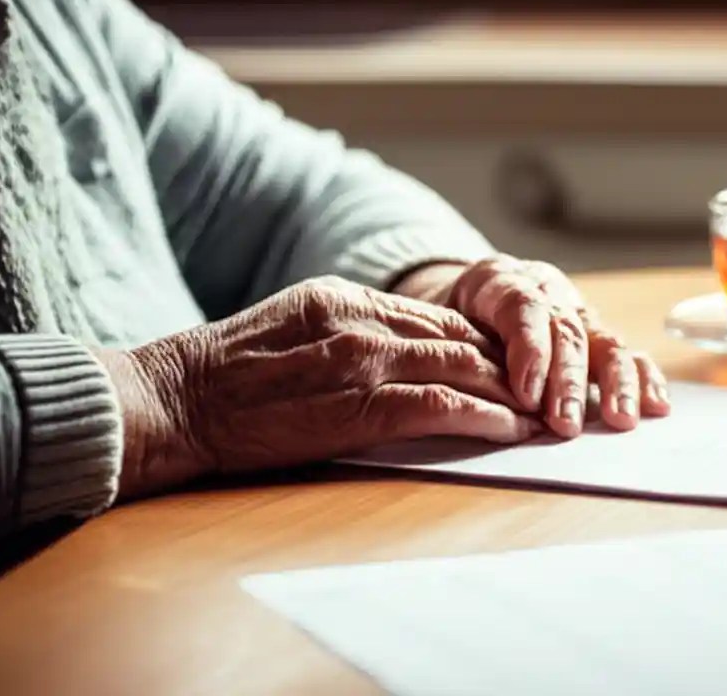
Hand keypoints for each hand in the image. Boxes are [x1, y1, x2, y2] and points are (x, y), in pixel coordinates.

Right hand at [98, 276, 539, 499]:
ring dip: (511, 394)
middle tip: (550, 389)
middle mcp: (363, 319)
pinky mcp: (358, 406)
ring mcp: (363, 360)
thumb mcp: (294, 325)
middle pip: (462, 339)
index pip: (439, 316)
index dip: (487, 342)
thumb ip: (352, 328)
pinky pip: (438, 407)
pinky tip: (510, 430)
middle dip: (514, 367)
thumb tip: (406, 345)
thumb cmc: (228, 372)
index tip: (519, 364)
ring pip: (461, 369)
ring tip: (544, 415)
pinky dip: (483, 418)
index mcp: (348, 297)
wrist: (176, 399)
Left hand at [396, 256, 671, 437]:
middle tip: (565, 423)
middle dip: (569, 381)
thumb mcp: (438, 326)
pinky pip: (628, 354)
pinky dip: (644, 379)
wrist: (466, 301)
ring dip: (615, 384)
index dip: (528, 350)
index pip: (522, 308)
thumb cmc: (449, 323)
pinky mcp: (598, 338)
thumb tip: (478, 399)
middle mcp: (548, 292)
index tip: (526, 393)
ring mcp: (578, 314)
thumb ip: (457, 351)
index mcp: (500, 281)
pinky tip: (656, 404)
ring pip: (605, 342)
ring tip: (620, 419)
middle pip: (567, 331)